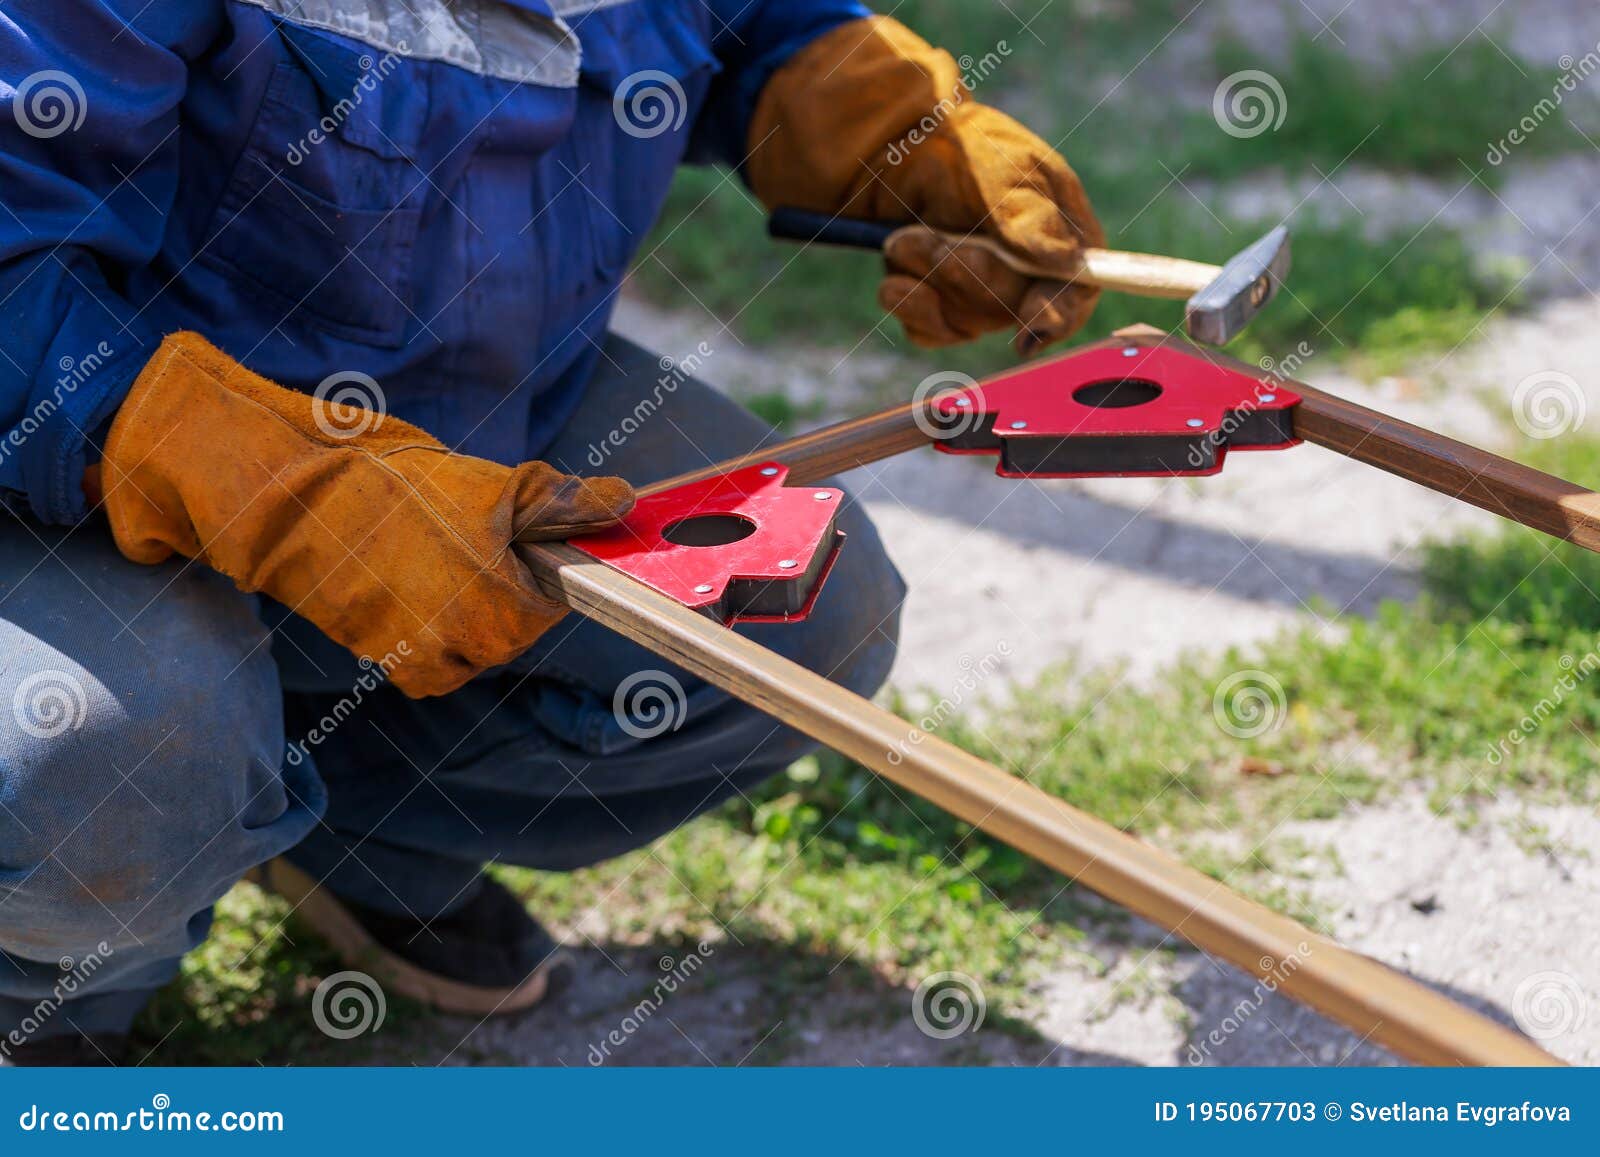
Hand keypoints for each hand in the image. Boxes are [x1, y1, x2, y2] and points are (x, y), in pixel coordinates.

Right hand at [95, 333, 633, 697]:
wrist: (301, 508)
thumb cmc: (402, 492)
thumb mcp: (498, 485)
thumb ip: (569, 502)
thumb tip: (626, 504)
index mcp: (509, 608)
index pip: (555, 600)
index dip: (537, 564)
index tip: (514, 540)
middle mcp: (476, 649)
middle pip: (518, 627)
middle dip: (504, 587)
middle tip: (466, 540)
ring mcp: (433, 663)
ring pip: (478, 643)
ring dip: (468, 610)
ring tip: (432, 558)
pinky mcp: (396, 667)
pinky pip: (440, 661)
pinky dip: (435, 631)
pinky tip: (411, 587)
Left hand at [750, 15, 1103, 355]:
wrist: (892, 148)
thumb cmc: (963, 148)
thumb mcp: (1003, 167)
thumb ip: (1031, 214)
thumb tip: (1066, 260)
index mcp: (1061, 237)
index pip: (1078, 293)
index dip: (1060, 313)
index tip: (1033, 318)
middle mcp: (1027, 275)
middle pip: (1014, 310)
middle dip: (970, 275)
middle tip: (929, 238)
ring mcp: (983, 296)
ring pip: (968, 321)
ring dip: (930, 277)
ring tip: (904, 238)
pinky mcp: (940, 308)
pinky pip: (930, 331)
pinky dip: (910, 303)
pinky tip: (895, 276)